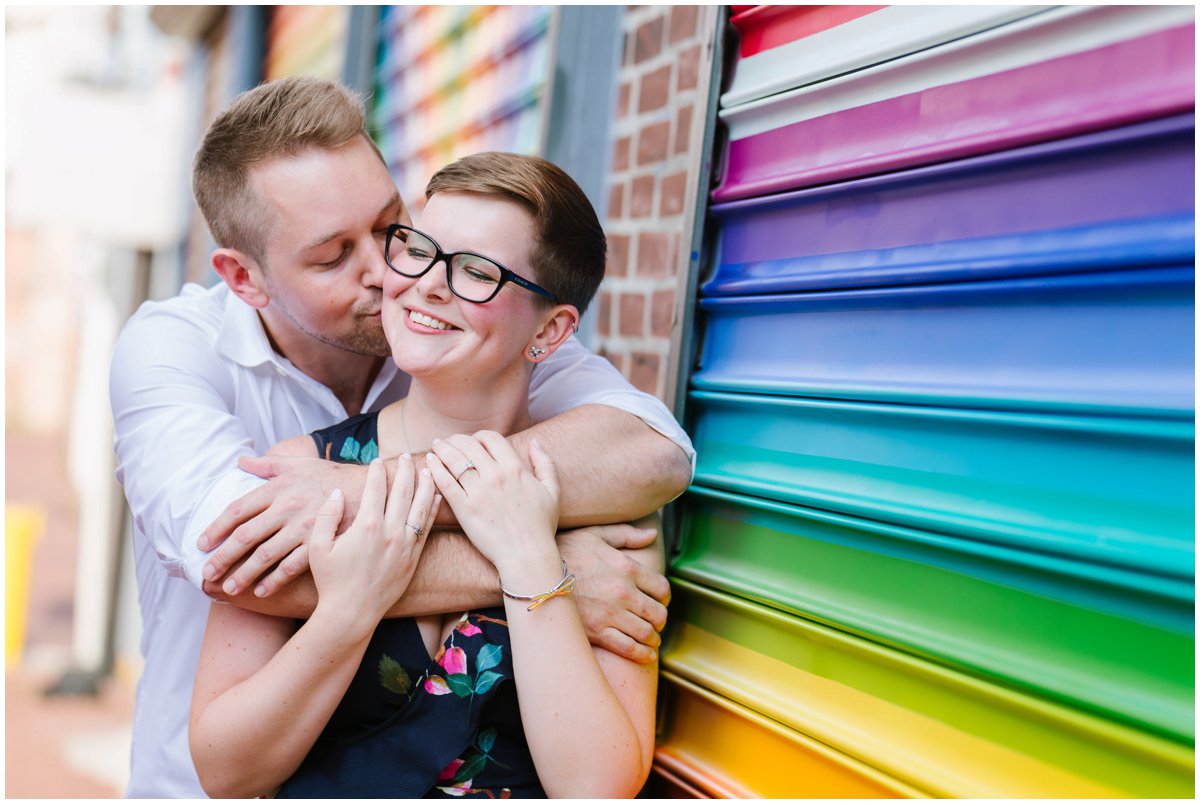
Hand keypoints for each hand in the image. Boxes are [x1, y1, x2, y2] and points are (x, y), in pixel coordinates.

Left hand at [198, 455, 366, 597]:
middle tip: (207, 574)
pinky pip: (292, 566)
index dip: (216, 527)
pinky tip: (262, 591)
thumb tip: (240, 461)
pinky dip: (274, 581)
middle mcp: (288, 508)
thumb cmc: (332, 476)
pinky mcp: (320, 544)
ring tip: (229, 588)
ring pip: (265, 555)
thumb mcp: (299, 464)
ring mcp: (304, 528)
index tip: (201, 543)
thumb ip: (267, 465)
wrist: (373, 489)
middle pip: (246, 535)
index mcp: (279, 488)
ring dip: (244, 574)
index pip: (239, 509)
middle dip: (223, 557)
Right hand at [309, 457, 439, 628]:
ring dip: (426, 484)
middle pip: (403, 492)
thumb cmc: (331, 580)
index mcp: (367, 526)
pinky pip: (427, 527)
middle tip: (406, 455)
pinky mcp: (414, 558)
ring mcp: (405, 545)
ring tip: (429, 468)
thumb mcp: (317, 547)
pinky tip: (437, 496)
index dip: (378, 472)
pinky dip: (433, 509)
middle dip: (405, 470)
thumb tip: (339, 492)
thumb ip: (327, 516)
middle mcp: (390, 532)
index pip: (376, 489)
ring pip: (421, 507)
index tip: (378, 460)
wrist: (351, 613)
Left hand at [424, 432, 560, 575]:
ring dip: (442, 448)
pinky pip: (445, 482)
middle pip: (468, 444)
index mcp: (515, 469)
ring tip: (436, 446)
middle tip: (449, 441)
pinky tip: (430, 462)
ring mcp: (478, 492)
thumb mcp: (552, 491)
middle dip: (456, 439)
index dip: (479, 435)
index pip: (490, 438)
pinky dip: (435, 468)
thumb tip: (535, 442)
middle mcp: (495, 476)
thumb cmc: (541, 525)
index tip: (473, 441)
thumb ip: (545, 463)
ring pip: (453, 459)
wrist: (527, 555)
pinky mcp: (464, 509)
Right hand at [559, 525, 669, 663]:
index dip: (665, 597)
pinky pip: (629, 648)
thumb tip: (652, 534)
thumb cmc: (564, 550)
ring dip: (653, 638)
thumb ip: (626, 534)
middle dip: (660, 620)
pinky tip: (645, 654)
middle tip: (656, 622)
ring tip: (651, 638)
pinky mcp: (597, 632)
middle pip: (658, 613)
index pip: (662, 588)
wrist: (535, 574)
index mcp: (627, 567)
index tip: (660, 601)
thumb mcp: (595, 534)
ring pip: (646, 633)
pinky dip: (643, 654)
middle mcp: (623, 592)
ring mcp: (611, 614)